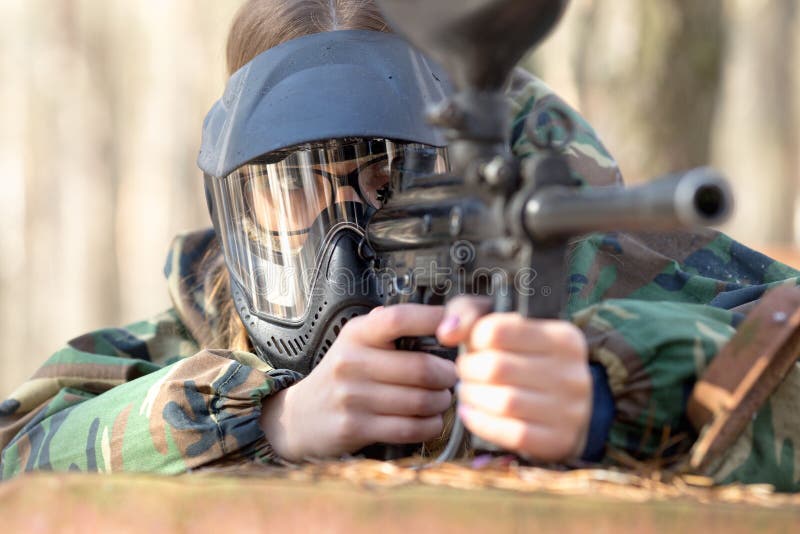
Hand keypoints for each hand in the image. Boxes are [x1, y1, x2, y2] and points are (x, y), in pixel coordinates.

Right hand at [259, 305, 456, 460]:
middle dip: (448, 376)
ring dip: (442, 403)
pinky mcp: (354, 427)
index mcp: (356, 333)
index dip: (432, 320)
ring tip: (442, 399)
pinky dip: (430, 426)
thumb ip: (388, 327)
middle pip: (420, 368)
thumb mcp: (355, 343)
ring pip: (419, 401)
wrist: (300, 416)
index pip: (398, 318)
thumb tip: (440, 314)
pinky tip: (431, 420)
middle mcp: (351, 361)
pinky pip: (408, 428)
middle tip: (453, 378)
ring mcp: (351, 396)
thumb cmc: (343, 375)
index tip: (455, 329)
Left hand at [436, 296, 590, 461]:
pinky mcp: (558, 439)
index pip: (499, 330)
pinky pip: (511, 434)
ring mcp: (568, 409)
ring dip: (473, 396)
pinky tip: (471, 412)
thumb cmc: (528, 357)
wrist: (574, 404)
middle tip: (465, 371)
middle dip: (469, 370)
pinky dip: (481, 422)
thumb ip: (471, 314)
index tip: (474, 344)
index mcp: (562, 336)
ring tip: (467, 390)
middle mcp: (571, 372)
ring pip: (504, 403)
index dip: (474, 338)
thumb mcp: (506, 324)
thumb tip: (446, 332)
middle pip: (497, 368)